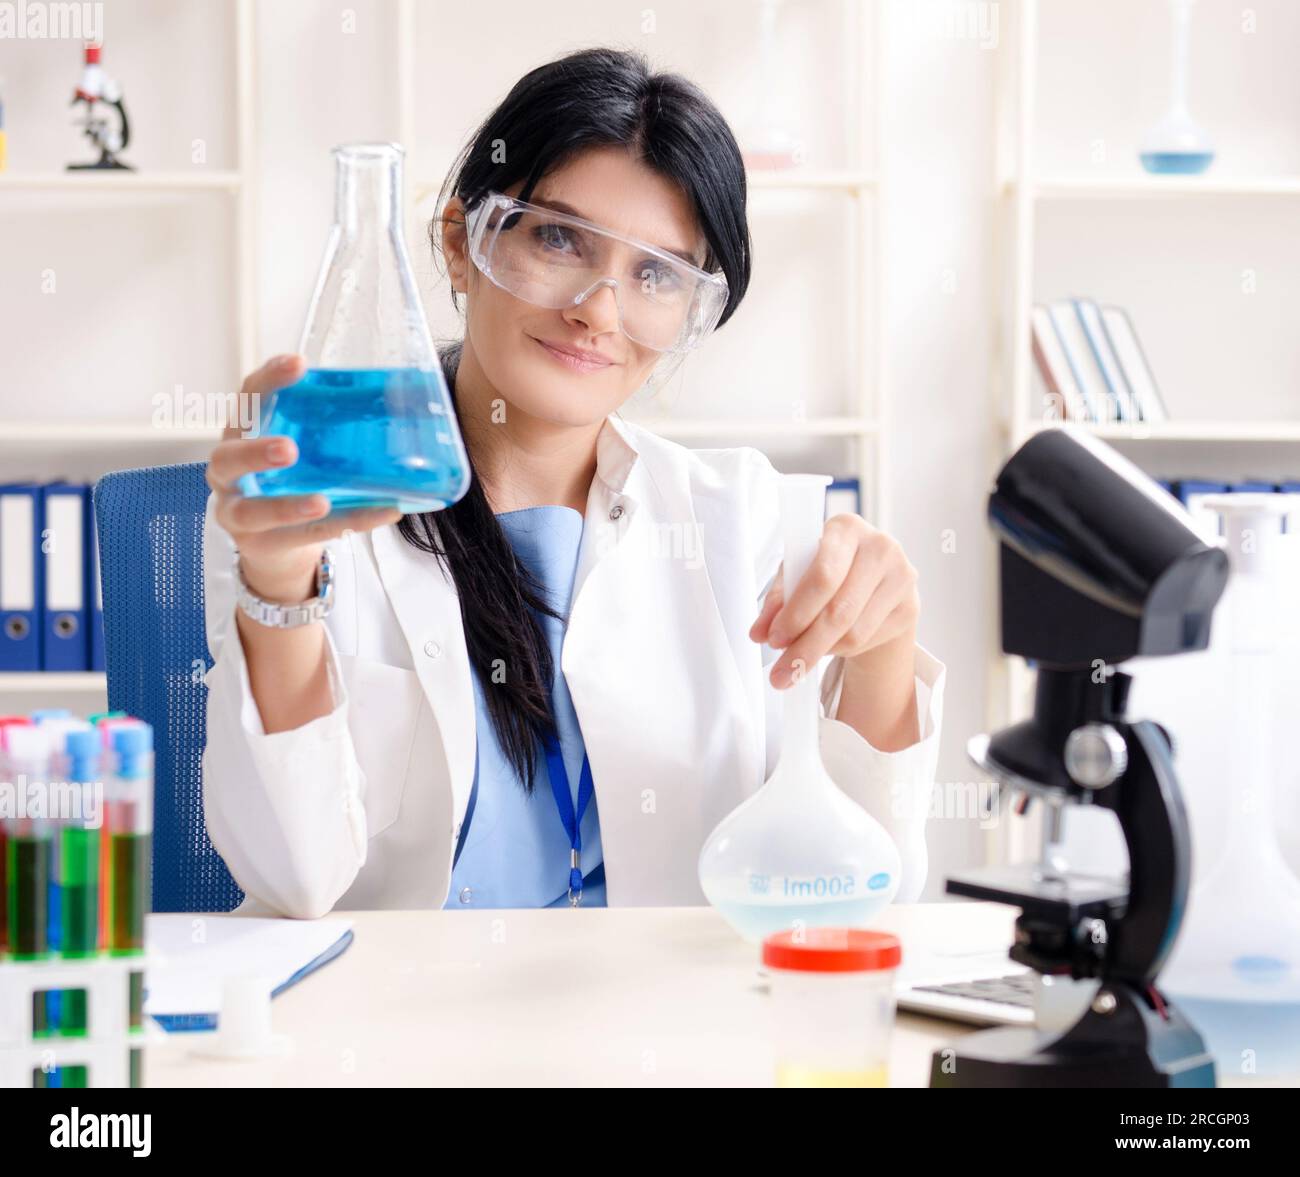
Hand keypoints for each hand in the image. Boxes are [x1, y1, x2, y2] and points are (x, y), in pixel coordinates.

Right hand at [206, 353, 401, 602]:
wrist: (273, 541)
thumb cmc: (288, 481)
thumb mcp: (300, 449)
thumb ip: (326, 429)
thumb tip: (399, 404)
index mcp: (241, 435)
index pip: (247, 399)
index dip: (269, 380)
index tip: (298, 364)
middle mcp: (228, 473)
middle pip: (228, 458)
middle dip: (257, 452)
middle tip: (289, 449)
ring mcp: (237, 512)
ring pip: (253, 511)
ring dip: (287, 507)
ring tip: (320, 502)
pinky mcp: (259, 545)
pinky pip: (299, 539)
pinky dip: (337, 528)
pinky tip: (373, 516)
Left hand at [748, 514, 919, 688]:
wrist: (873, 582)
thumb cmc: (830, 570)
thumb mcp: (797, 575)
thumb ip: (778, 601)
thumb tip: (760, 632)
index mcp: (845, 528)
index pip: (822, 576)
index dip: (796, 613)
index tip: (773, 639)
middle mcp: (879, 547)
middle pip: (838, 610)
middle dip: (804, 647)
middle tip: (781, 672)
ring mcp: (901, 577)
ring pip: (853, 633)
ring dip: (820, 652)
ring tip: (799, 659)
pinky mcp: (910, 606)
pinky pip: (867, 641)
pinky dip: (840, 650)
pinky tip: (830, 644)